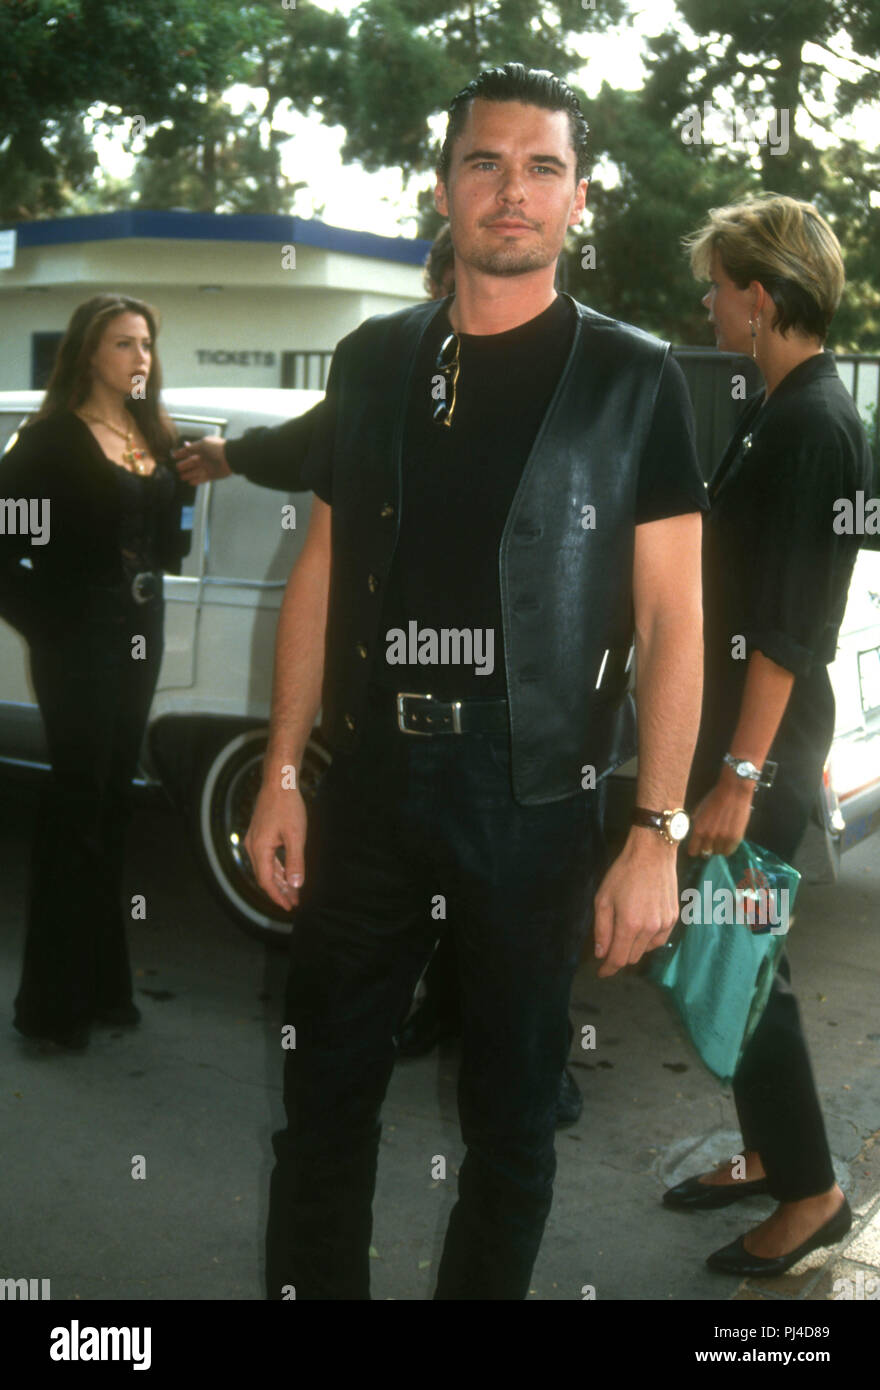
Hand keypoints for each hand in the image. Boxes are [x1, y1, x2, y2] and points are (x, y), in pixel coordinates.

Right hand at [173, 435, 230, 483]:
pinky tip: (190, 483)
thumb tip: (184, 444)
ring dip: (189, 474)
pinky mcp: (212, 475)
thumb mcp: (202, 444)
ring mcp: (208, 467)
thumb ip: (192, 447)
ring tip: (181, 477)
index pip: (190, 451)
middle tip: (177, 468)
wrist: (230, 457)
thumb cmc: (216, 448)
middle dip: (185, 465)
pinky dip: (197, 481)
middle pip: (192, 462)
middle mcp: (205, 458)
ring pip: (196, 471)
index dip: (182, 453)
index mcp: (202, 449)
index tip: (174, 456)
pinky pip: (203, 478)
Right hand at [243, 781, 307, 910]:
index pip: (266, 881)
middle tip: (294, 902)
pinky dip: (277, 867)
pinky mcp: (259, 834)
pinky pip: (266, 857)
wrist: (279, 783)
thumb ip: (295, 861)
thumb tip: (296, 884)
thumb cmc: (287, 806)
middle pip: (265, 876)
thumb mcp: (296, 836)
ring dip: (279, 880)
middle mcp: (253, 846)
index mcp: (260, 849)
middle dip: (280, 891)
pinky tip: (287, 872)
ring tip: (292, 891)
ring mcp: (254, 840)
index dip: (278, 896)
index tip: (289, 906)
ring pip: (266, 867)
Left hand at [593, 830, 679, 977]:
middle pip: (632, 958)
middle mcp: (650, 929)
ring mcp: (664, 924)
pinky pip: (659, 940)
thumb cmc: (623, 873)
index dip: (608, 969)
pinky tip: (640, 929)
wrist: (652, 853)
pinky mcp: (673, 918)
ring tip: (624, 933)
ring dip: (633, 949)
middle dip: (618, 957)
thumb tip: (601, 953)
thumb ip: (601, 929)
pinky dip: (648, 941)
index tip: (601, 973)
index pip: (618, 959)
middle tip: (608, 949)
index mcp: (629, 925)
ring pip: (646, 950)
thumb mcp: (603, 899)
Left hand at [687, 768, 753, 858]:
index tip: (697, 847)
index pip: (693, 850)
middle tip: (709, 843)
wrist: (733, 791)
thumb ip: (696, 822)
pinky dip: (727, 848)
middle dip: (706, 848)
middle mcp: (710, 836)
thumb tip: (694, 831)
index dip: (694, 849)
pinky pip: (729, 851)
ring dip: (717, 848)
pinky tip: (727, 841)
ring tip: (719, 840)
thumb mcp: (699, 809)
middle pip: (705, 853)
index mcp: (699, 829)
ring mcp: (723, 838)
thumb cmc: (715, 797)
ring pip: (718, 853)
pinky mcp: (736, 838)